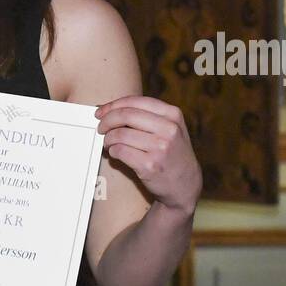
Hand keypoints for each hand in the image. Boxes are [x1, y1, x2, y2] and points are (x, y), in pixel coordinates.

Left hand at [94, 96, 201, 214]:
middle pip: (125, 115)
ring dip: (108, 139)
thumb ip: (146, 115)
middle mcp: (169, 129)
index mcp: (173, 114)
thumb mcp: (170, 127)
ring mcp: (160, 148)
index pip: (135, 101)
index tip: (100, 112)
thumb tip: (109, 109)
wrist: (185, 184)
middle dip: (106, 120)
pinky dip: (112, 151)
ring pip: (120, 134)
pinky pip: (120, 151)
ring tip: (109, 143)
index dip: (113, 105)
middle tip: (100, 128)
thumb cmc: (171, 152)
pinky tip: (115, 153)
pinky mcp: (150, 165)